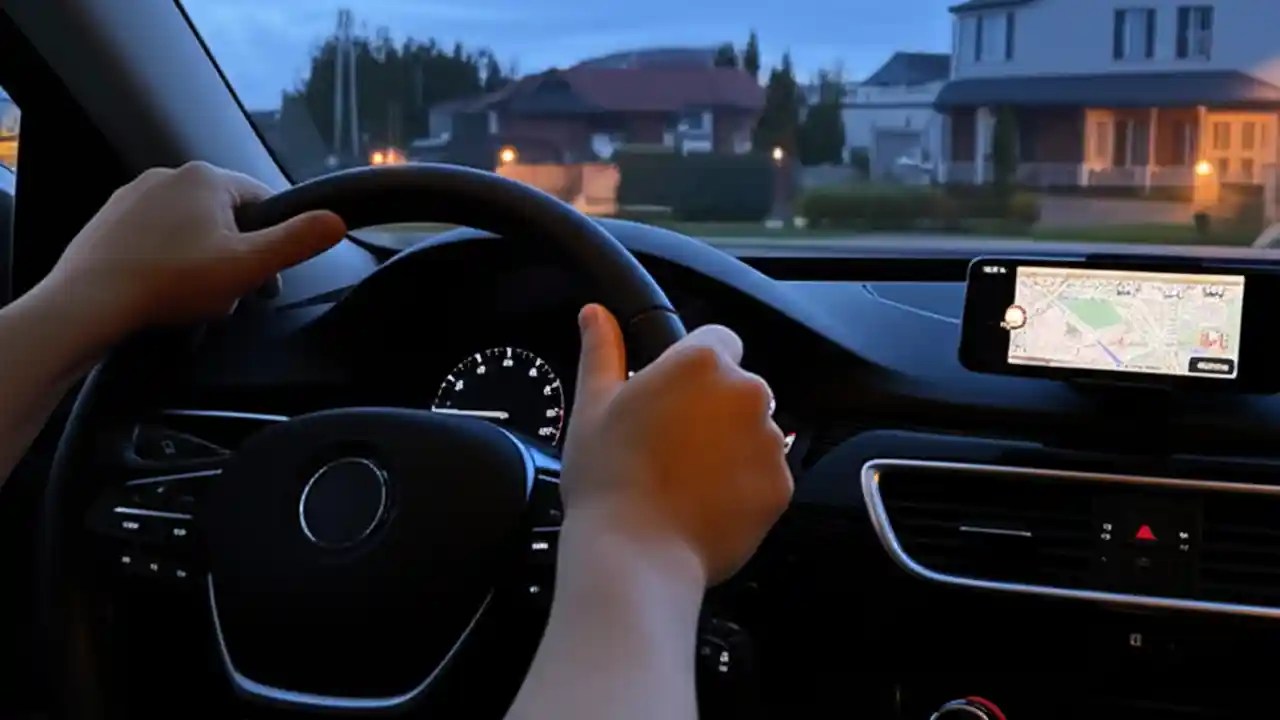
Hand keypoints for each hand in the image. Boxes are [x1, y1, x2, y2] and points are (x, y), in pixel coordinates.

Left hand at [41, 161, 345, 342]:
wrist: (90, 301)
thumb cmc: (173, 282)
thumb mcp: (248, 266)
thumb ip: (296, 242)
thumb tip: (337, 220)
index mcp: (207, 178)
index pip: (263, 201)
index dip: (273, 240)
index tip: (266, 276)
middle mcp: (169, 175)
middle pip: (225, 215)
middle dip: (234, 252)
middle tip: (230, 293)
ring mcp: (133, 195)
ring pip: (189, 226)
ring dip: (201, 256)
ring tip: (193, 295)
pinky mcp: (108, 219)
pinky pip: (154, 236)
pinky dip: (165, 258)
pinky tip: (161, 288)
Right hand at [561, 304, 792, 584]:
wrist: (634, 554)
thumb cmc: (608, 478)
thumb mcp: (593, 405)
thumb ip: (603, 351)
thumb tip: (595, 314)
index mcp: (701, 363)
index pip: (717, 340)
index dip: (693, 367)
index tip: (672, 396)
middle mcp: (746, 393)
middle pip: (738, 387)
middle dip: (713, 408)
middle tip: (669, 442)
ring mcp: (769, 441)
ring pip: (754, 431)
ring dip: (730, 445)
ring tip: (684, 478)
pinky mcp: (780, 486)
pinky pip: (764, 473)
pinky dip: (742, 485)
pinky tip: (703, 502)